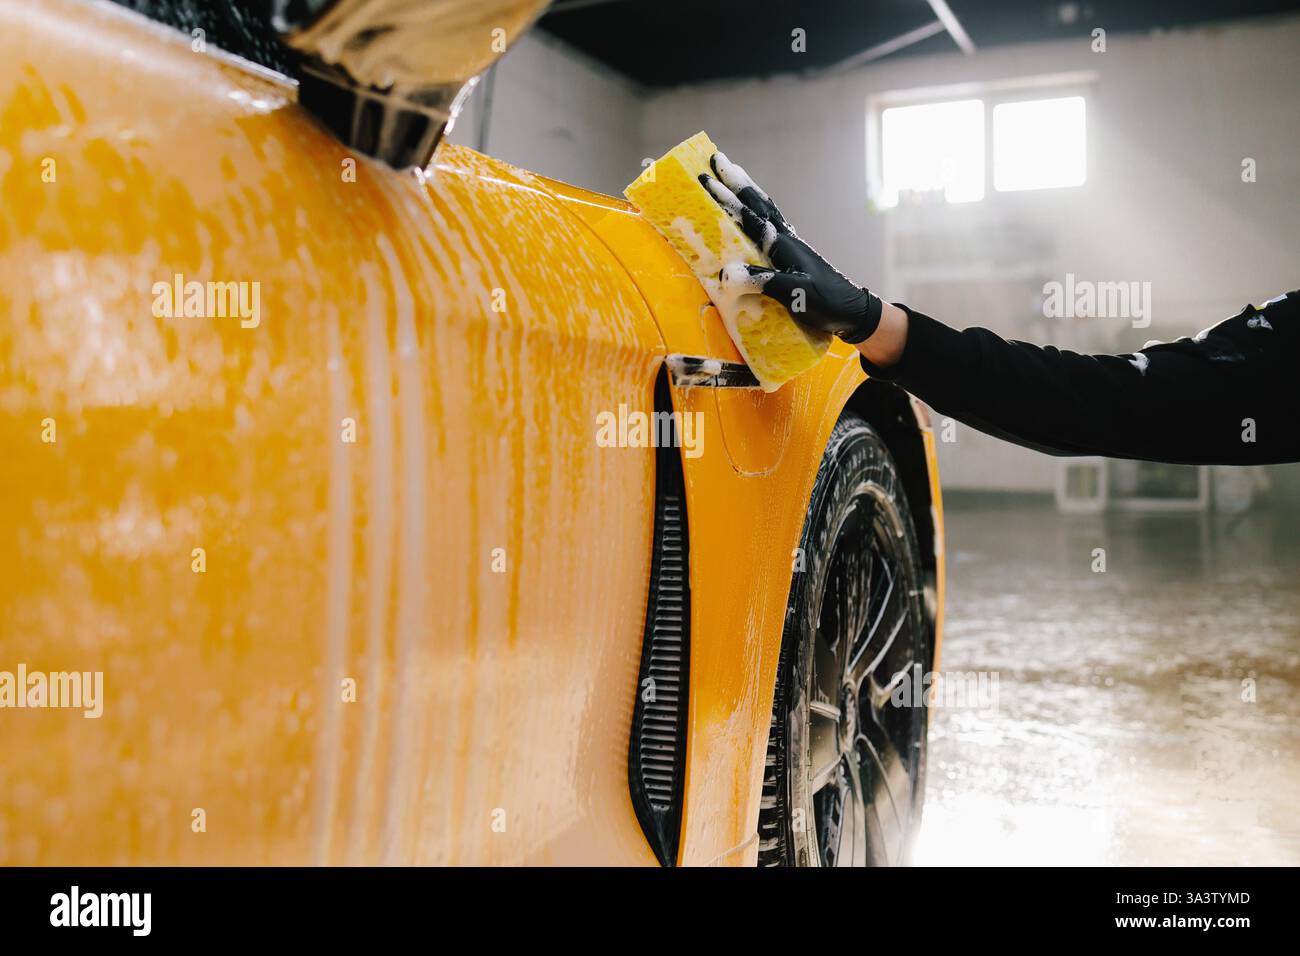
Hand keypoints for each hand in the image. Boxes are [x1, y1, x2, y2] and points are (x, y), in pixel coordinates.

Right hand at [699, 152, 882, 343]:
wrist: (853, 312)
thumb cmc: (826, 303)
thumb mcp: (796, 295)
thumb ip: (764, 282)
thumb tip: (728, 272)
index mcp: (783, 244)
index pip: (749, 216)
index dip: (726, 199)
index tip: (705, 179)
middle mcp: (786, 238)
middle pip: (758, 202)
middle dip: (735, 181)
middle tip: (716, 158)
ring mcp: (790, 245)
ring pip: (765, 208)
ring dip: (747, 190)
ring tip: (733, 173)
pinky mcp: (792, 255)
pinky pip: (770, 222)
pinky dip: (758, 208)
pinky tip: (755, 210)